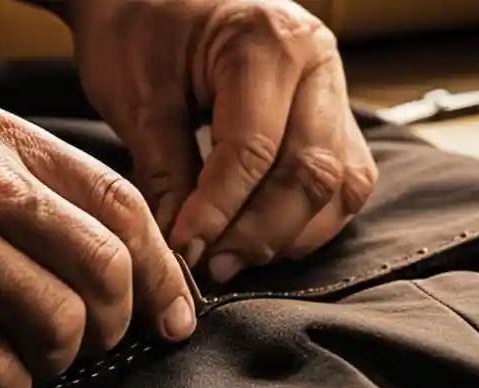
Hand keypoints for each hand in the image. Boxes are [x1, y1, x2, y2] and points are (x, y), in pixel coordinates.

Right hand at [0, 88, 196, 387]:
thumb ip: (24, 182)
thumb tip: (107, 247)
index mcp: (1, 143)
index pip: (123, 208)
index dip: (163, 274)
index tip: (173, 318)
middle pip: (105, 270)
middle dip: (116, 326)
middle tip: (93, 347)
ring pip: (59, 323)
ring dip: (60, 361)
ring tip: (32, 363)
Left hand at [67, 0, 377, 282]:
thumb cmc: (139, 29)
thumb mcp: (137, 96)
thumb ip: (165, 173)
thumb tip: (183, 248)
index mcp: (269, 40)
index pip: (254, 149)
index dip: (219, 211)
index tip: (182, 249)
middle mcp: (318, 62)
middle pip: (312, 172)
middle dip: (259, 233)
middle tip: (210, 267)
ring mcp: (334, 90)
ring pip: (339, 187)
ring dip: (288, 236)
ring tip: (230, 259)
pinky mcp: (335, 120)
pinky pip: (341, 186)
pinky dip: (305, 222)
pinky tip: (258, 239)